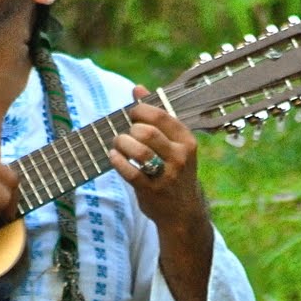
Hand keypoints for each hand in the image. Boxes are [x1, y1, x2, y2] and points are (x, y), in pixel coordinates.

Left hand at [108, 86, 209, 230]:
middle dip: (130, 128)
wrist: (182, 212)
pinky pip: (130, 171)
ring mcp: (166, 175)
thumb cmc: (174, 171)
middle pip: (148, 132)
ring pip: (139, 151)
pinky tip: (114, 157)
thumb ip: (156, 117)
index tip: (132, 115)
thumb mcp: (173, 144)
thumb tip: (137, 88)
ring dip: (122, 143)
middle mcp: (179, 157)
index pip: (161, 116)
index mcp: (186, 141)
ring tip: (118, 144)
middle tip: (125, 132)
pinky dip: (118, 161)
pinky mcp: (151, 190)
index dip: (140, 110)